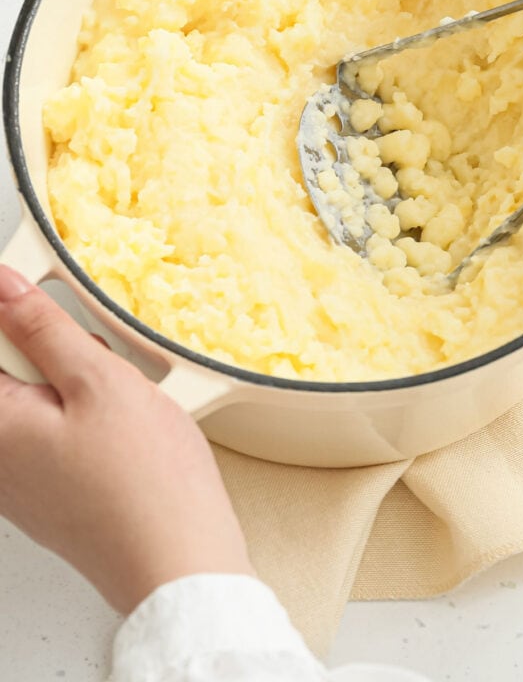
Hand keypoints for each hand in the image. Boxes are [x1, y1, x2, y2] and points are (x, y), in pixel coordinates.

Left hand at [0, 265, 253, 613]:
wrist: (179, 561)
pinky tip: (123, 428)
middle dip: (50, 351)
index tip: (46, 308)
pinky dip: (86, 417)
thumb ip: (45, 328)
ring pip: (38, 401)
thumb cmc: (144, 480)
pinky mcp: (52, 495)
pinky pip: (57, 434)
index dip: (14, 316)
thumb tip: (6, 288)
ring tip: (119, 399)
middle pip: (11, 374)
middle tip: (95, 360)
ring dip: (76, 382)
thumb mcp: (99, 380)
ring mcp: (23, 482)